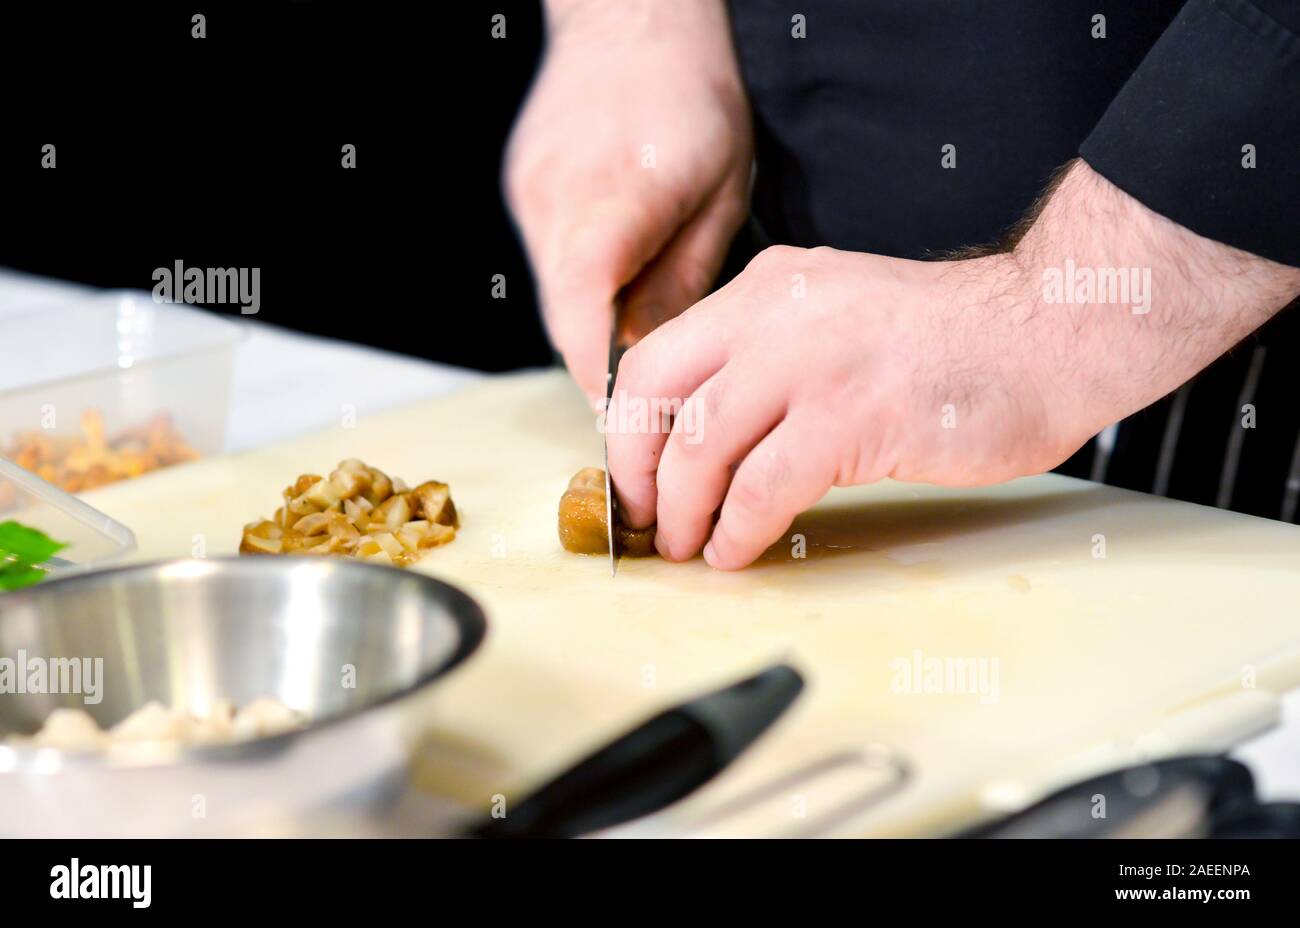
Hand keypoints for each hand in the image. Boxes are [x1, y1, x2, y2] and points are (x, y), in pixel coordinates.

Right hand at [505, 0, 751, 399]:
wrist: (629, 17)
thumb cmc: (694, 99)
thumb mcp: (720, 194)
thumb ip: (683, 281)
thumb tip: (655, 360)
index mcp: (618, 199)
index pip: (584, 313)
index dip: (601, 380)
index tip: (627, 424)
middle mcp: (559, 200)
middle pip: (565, 317)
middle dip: (604, 363)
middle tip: (650, 395)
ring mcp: (531, 195)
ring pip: (555, 293)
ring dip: (593, 319)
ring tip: (642, 317)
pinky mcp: (523, 189)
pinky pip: (550, 259)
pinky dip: (582, 281)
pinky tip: (618, 262)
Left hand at [607, 162, 1299, 568]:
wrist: (1053, 330)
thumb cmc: (953, 341)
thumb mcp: (838, 316)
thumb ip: (770, 355)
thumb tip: (707, 433)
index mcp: (767, 289)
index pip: (654, 358)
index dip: (628, 430)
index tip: (633, 477)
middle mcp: (776, 315)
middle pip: (657, 402)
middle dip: (637, 475)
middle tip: (646, 520)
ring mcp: (813, 364)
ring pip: (700, 449)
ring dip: (683, 513)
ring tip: (688, 548)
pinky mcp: (855, 417)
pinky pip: (764, 488)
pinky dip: (738, 531)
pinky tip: (738, 551)